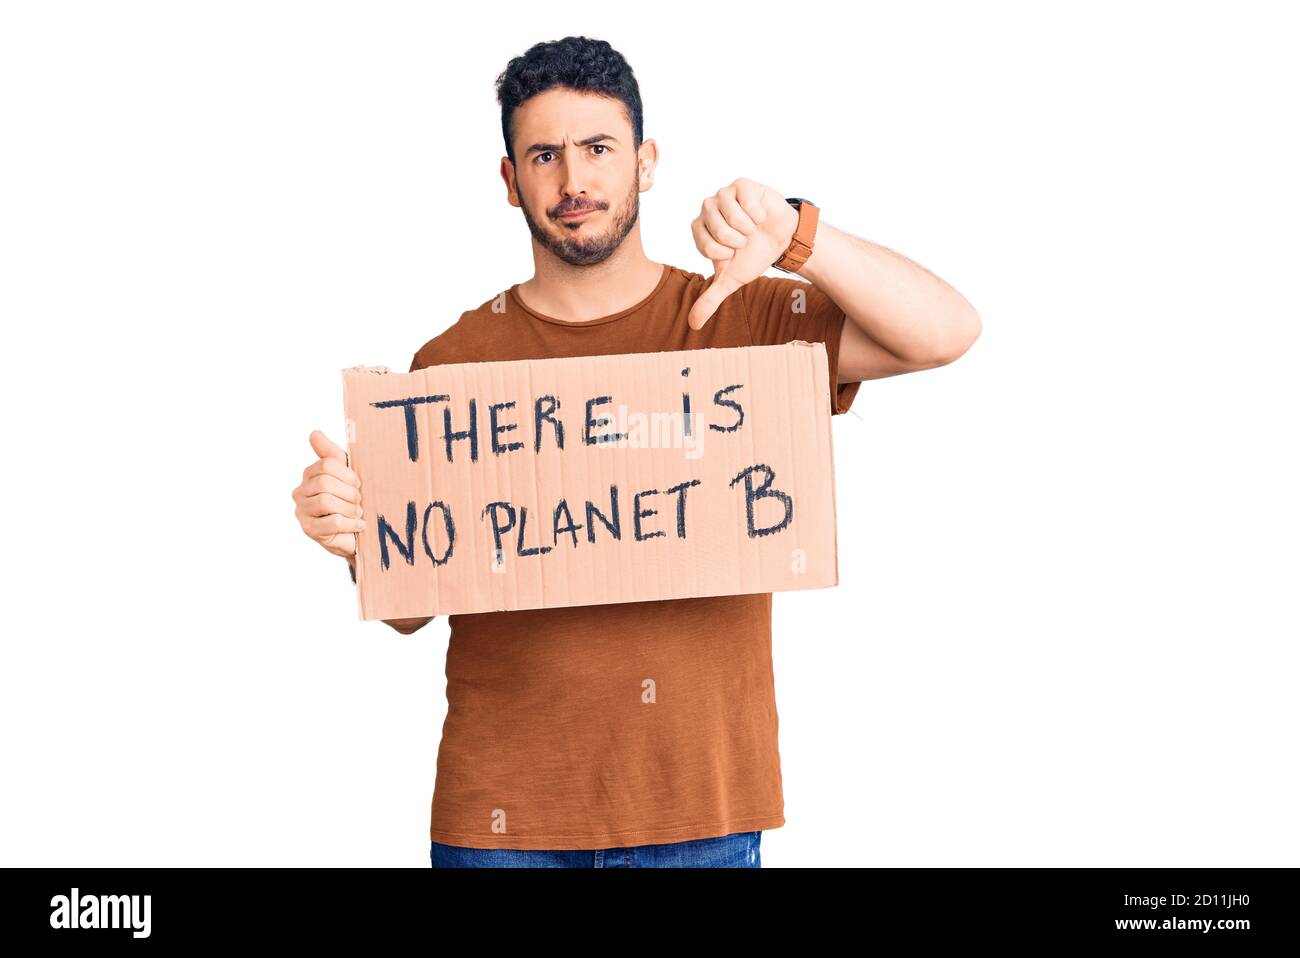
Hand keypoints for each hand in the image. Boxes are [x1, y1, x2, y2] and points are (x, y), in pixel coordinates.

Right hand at [292, 430, 364, 558]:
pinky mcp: (309, 530)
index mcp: (309, 474)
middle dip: (349, 492)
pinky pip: (332, 522)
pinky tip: (359, 525)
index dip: (347, 474)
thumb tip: (314, 433)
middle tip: (359, 501)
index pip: (326, 465)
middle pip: (324, 482)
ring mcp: (302, 511)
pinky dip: (351, 524)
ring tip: (358, 513)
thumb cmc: (352, 500)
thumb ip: (331, 454)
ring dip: (350, 508)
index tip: (358, 483)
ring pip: (326, 501)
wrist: (357, 533)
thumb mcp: (347, 473)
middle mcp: (300, 491)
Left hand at [687, 178, 798, 329]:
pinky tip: (760, 216)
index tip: (734, 252)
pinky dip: (757, 214)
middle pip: (718, 230)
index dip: (726, 253)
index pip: (706, 245)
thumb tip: (693, 325)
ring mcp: (723, 194)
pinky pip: (746, 201)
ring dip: (748, 228)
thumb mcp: (731, 280)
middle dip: (738, 241)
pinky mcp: (741, 185)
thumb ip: (710, 299)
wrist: (781, 241)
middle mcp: (707, 209)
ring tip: (753, 228)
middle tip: (745, 240)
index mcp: (699, 229)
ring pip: (731, 215)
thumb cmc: (753, 256)